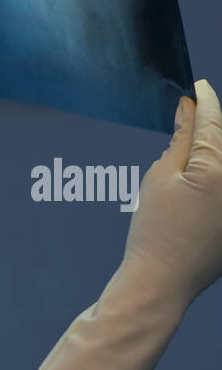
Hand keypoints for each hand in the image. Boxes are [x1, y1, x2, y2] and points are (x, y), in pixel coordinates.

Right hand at [26, 78, 221, 369]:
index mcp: (217, 170)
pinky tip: (201, 169)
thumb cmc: (154, 232)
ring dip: (213, 148)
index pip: (213, 122)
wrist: (161, 284)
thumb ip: (180, 138)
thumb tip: (189, 107)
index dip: (205, 100)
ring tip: (196, 138)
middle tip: (196, 108)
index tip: (198, 85)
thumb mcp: (160, 176)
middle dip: (213, 124)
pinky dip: (215, 171)